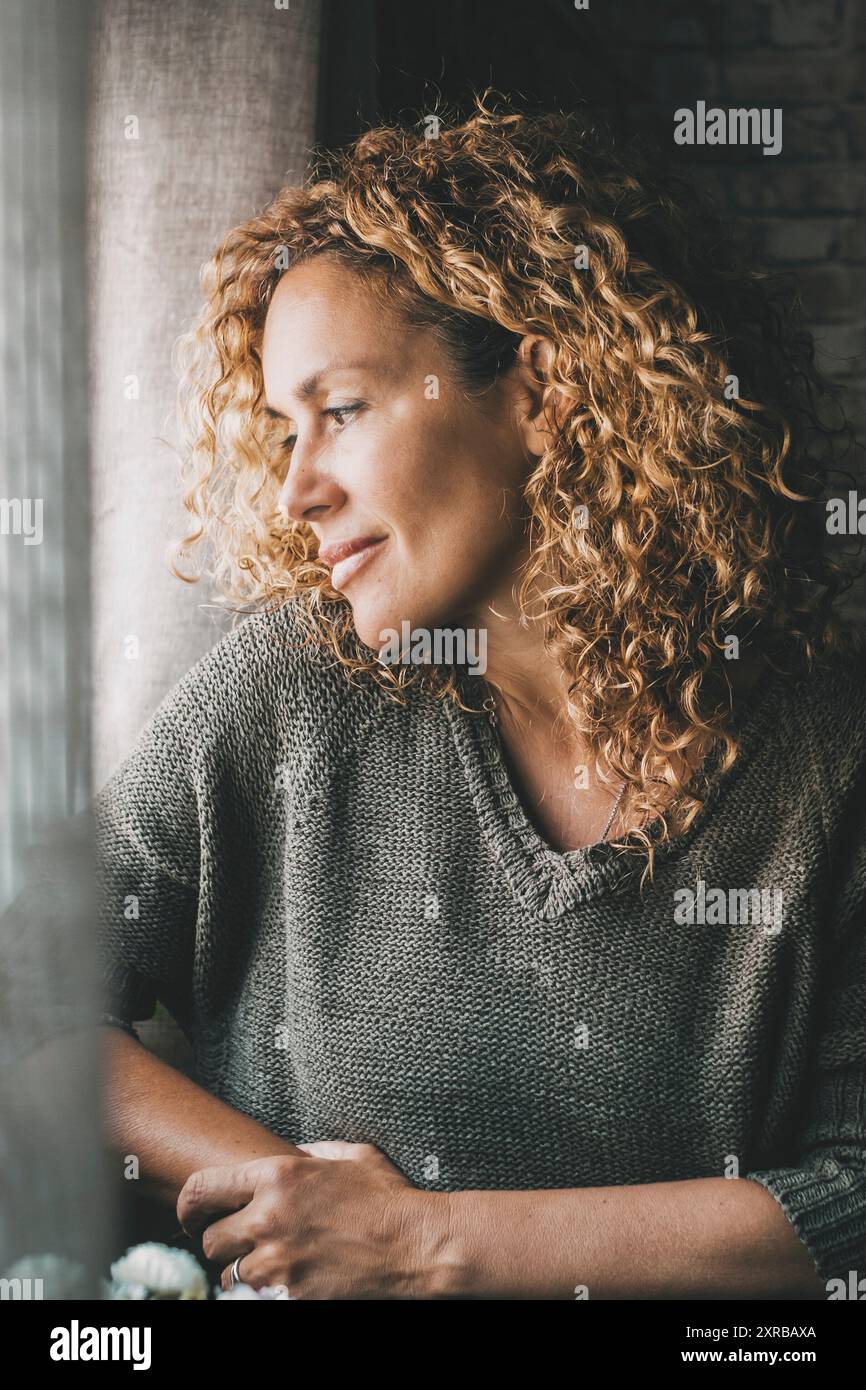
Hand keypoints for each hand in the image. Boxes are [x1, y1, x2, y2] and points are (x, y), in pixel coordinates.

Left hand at [176, 1140, 446, 1299]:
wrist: (417, 1247)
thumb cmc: (390, 1200)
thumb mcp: (353, 1157)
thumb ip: (314, 1152)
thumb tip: (295, 1152)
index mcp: (278, 1176)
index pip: (201, 1189)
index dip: (187, 1205)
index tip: (190, 1215)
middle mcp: (269, 1218)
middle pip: (210, 1239)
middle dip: (222, 1243)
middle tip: (242, 1244)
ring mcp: (277, 1263)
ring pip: (230, 1275)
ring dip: (244, 1272)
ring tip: (272, 1265)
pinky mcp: (289, 1297)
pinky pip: (255, 1299)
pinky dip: (265, 1294)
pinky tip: (287, 1283)